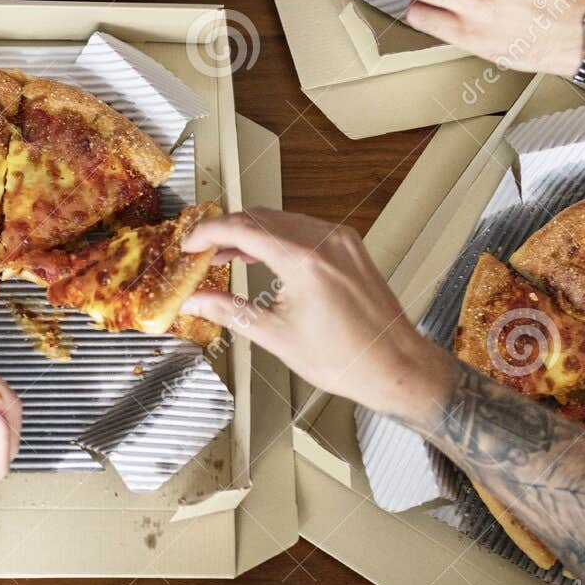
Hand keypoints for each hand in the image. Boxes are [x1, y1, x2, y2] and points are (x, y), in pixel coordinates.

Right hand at [180, 208, 445, 417]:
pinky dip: (277, 237)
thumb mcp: (276, 336)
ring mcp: (341, 240)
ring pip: (282, 219)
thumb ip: (230, 311)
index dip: (208, 233)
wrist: (395, 366)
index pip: (243, 228)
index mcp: (304, 261)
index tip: (189, 244)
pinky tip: (261, 255)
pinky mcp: (350, 247)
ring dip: (250, 232)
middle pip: (260, 217)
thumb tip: (195, 302)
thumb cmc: (346, 359)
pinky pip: (304, 229)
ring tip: (225, 255)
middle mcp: (325, 241)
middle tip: (202, 251)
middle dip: (226, 230)